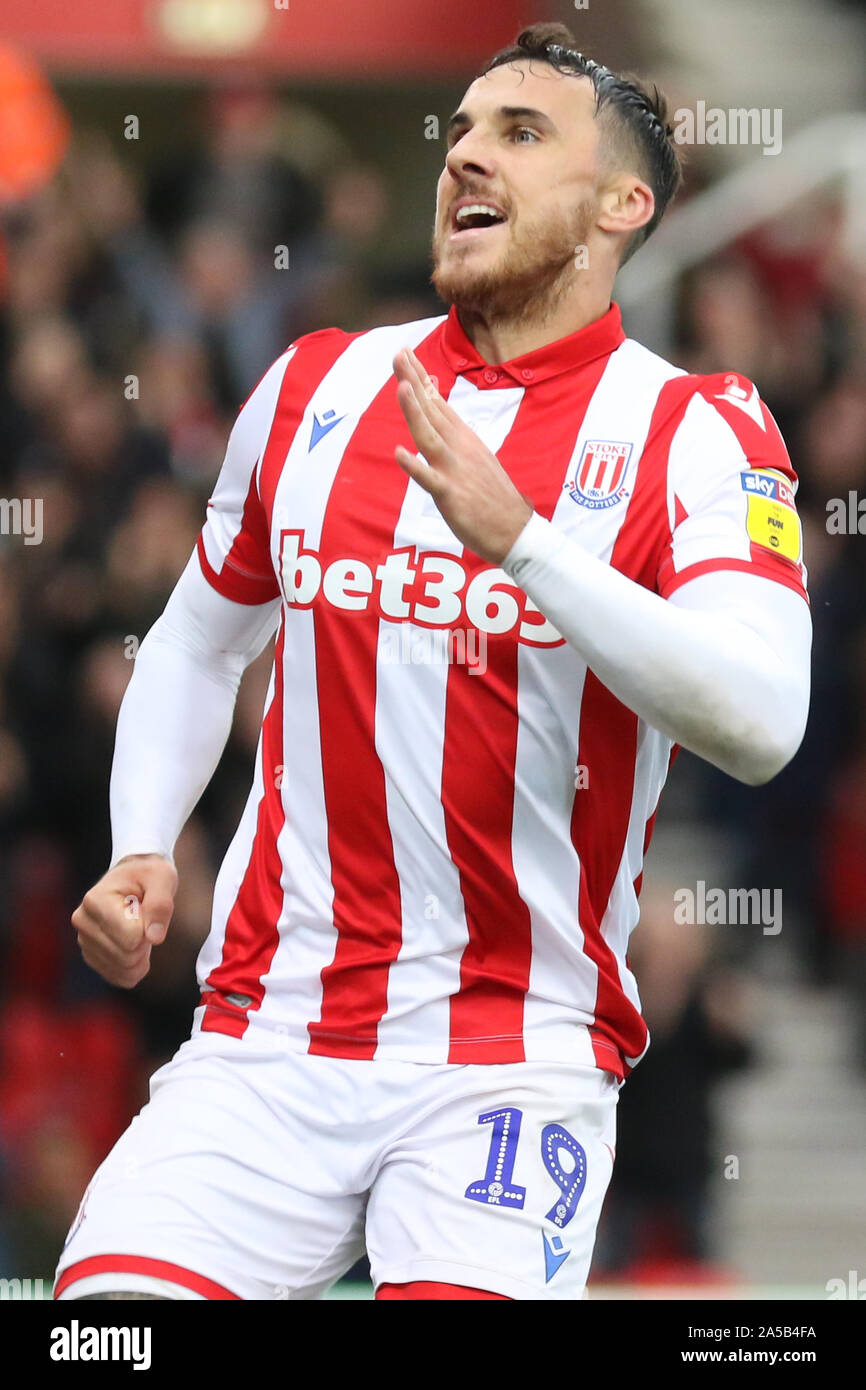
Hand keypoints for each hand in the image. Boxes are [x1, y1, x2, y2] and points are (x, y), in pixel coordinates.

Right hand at [72, 853, 177, 988]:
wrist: (133, 877)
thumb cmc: (148, 876)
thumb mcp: (162, 878)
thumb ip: (160, 905)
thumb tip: (154, 938)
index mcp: (95, 900)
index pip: (131, 937)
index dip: (150, 928)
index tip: (147, 908)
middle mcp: (82, 921)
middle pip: (126, 956)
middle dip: (145, 943)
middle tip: (146, 920)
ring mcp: (84, 940)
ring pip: (123, 970)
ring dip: (141, 955)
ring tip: (139, 929)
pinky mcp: (91, 956)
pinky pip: (119, 978)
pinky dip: (135, 967)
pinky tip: (136, 947)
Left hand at [393, 347, 532, 564]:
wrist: (515, 530)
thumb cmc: (491, 494)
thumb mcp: (475, 455)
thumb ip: (453, 432)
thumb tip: (439, 408)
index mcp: (463, 439)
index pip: (437, 402)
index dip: (419, 377)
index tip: (405, 352)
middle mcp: (459, 448)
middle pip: (432, 410)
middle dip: (413, 381)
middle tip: (399, 353)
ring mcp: (454, 470)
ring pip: (430, 437)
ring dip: (415, 412)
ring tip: (401, 386)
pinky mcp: (451, 495)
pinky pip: (429, 480)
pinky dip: (414, 466)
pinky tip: (400, 452)